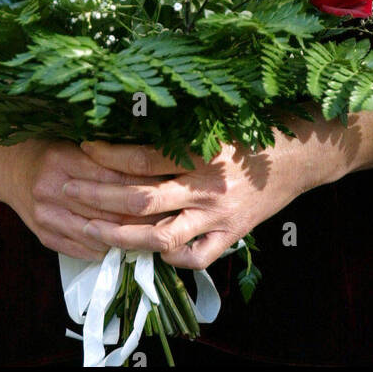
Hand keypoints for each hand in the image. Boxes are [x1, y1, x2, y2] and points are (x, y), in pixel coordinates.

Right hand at [0, 137, 167, 260]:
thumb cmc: (47, 147)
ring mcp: (44, 215)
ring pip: (94, 232)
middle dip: (140, 214)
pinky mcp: (42, 234)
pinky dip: (104, 250)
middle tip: (170, 215)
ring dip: (125, 236)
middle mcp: (51, 188)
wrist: (7, 167)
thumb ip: (104, 151)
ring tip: (154, 235)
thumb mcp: (72, 138)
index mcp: (61, 158)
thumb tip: (150, 159)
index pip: (111, 176)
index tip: (167, 186)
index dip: (142, 183)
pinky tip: (124, 248)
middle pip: (106, 207)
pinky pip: (78, 248)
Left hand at [70, 111, 372, 269]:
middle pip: (140, 199)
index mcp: (203, 151)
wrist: (306, 154)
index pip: (144, 158)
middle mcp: (207, 187)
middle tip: (65, 190)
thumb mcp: (220, 115)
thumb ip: (181, 121)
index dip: (108, 155)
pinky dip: (167, 257)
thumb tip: (131, 114)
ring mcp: (219, 217)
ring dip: (118, 235)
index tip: (82, 147)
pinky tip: (146, 250)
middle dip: (96, 196)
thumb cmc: (258, 126)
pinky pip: (194, 257)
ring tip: (89, 228)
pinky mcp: (232, 235)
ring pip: (158, 236)